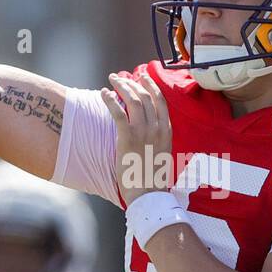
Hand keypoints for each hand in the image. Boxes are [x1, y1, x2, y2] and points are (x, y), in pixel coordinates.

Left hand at [102, 68, 172, 206]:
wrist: (148, 195)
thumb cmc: (153, 178)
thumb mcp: (162, 154)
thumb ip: (158, 139)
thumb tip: (149, 130)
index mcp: (167, 131)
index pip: (160, 100)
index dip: (150, 86)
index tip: (142, 77)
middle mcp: (157, 128)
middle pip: (145, 96)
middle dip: (133, 82)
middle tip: (121, 77)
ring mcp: (143, 132)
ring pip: (133, 99)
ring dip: (122, 86)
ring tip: (112, 80)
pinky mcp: (128, 138)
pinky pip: (118, 112)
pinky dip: (110, 100)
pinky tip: (104, 93)